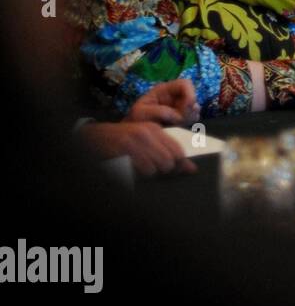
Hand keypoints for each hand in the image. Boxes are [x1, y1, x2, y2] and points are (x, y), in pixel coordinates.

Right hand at [78, 122, 195, 176]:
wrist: (91, 137)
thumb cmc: (121, 142)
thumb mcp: (145, 142)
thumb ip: (168, 153)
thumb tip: (193, 169)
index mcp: (154, 129)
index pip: (178, 151)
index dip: (176, 165)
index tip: (167, 169)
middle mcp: (145, 133)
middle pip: (169, 162)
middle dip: (163, 171)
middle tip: (150, 171)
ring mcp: (132, 142)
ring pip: (156, 168)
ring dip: (149, 174)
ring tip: (138, 169)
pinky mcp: (121, 152)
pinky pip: (140, 171)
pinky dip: (137, 176)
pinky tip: (130, 170)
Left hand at [126, 78, 198, 125]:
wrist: (134, 132)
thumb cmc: (135, 120)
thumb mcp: (141, 113)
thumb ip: (160, 112)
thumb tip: (179, 115)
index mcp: (164, 90)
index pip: (185, 84)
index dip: (190, 94)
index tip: (186, 108)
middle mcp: (174, 96)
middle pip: (193, 97)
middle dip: (189, 109)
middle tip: (179, 120)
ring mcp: (179, 106)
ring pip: (195, 108)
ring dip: (189, 117)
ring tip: (175, 124)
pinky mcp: (183, 116)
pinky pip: (194, 117)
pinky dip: (189, 122)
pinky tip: (178, 126)